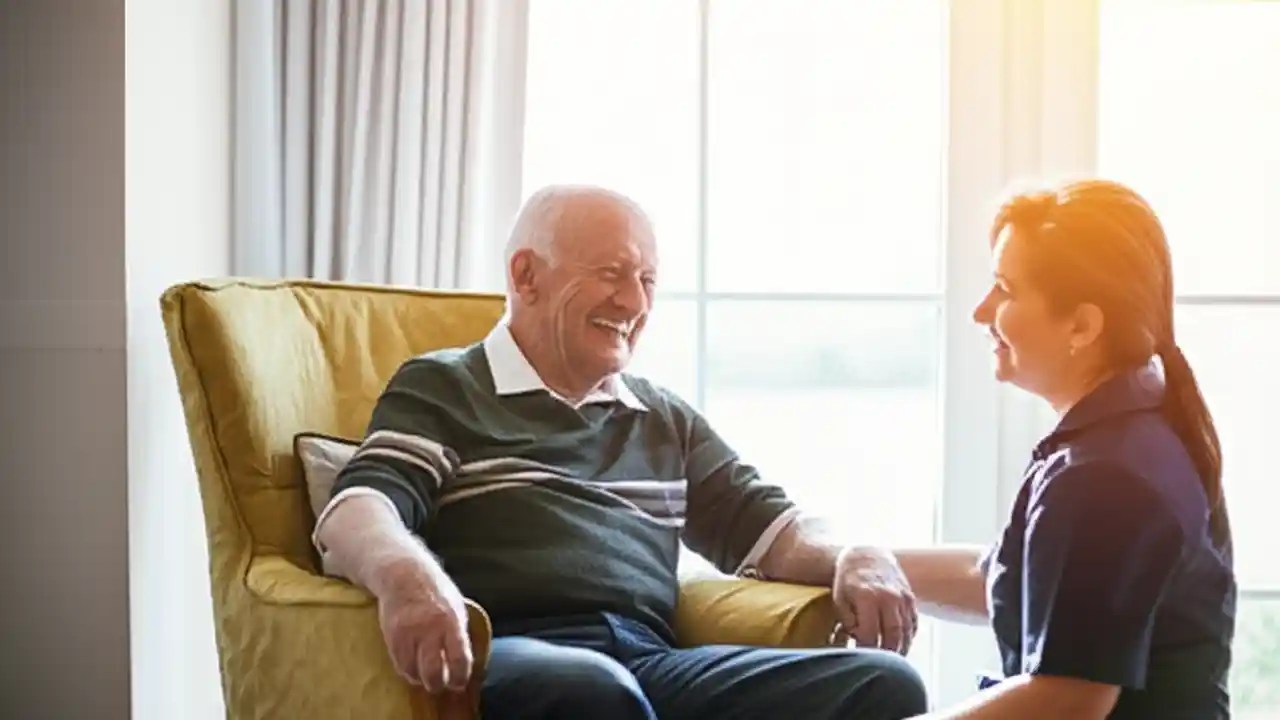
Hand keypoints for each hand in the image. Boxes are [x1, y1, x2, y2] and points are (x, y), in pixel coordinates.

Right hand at [376, 563, 472, 693]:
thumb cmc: (435, 590)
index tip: (459, 683)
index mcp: (453, 621)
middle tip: (440, 686)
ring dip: (420, 679)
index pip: (460, 659)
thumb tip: (463, 662)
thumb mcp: (456, 607)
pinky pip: (399, 663)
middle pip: (434, 672)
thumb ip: (459, 633)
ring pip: (413, 672)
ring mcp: (409, 633)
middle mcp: (431, 629)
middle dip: (438, 685)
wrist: (403, 574)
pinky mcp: (392, 636)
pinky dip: (407, 670)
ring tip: (425, 677)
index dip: (460, 677)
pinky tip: (412, 667)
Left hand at [832, 545, 917, 654]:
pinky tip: (898, 646)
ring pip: (906, 633)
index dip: (864, 651)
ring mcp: (903, 597)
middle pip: (892, 637)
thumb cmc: (849, 580)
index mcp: (868, 597)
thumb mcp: (839, 598)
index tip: (860, 661)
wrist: (867, 556)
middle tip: (878, 667)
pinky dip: (907, 638)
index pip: (869, 635)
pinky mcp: (911, 598)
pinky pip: (913, 625)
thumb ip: (848, 621)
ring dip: (899, 650)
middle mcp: (889, 597)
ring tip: (890, 663)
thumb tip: (858, 640)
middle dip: (885, 656)